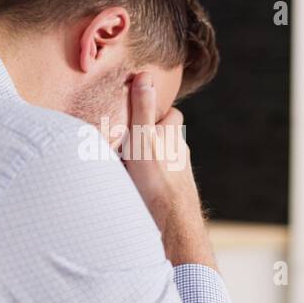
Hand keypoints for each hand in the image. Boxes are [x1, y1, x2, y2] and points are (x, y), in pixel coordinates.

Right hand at [122, 72, 215, 268]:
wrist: (172, 225)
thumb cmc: (156, 180)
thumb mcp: (142, 139)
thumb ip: (142, 109)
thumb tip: (144, 77)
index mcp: (173, 138)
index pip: (172, 115)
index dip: (158, 112)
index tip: (139, 112)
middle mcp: (179, 155)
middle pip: (166, 139)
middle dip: (151, 138)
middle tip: (127, 140)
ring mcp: (177, 177)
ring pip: (162, 162)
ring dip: (146, 161)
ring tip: (124, 165)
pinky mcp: (171, 196)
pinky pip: (157, 182)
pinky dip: (147, 181)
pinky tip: (132, 187)